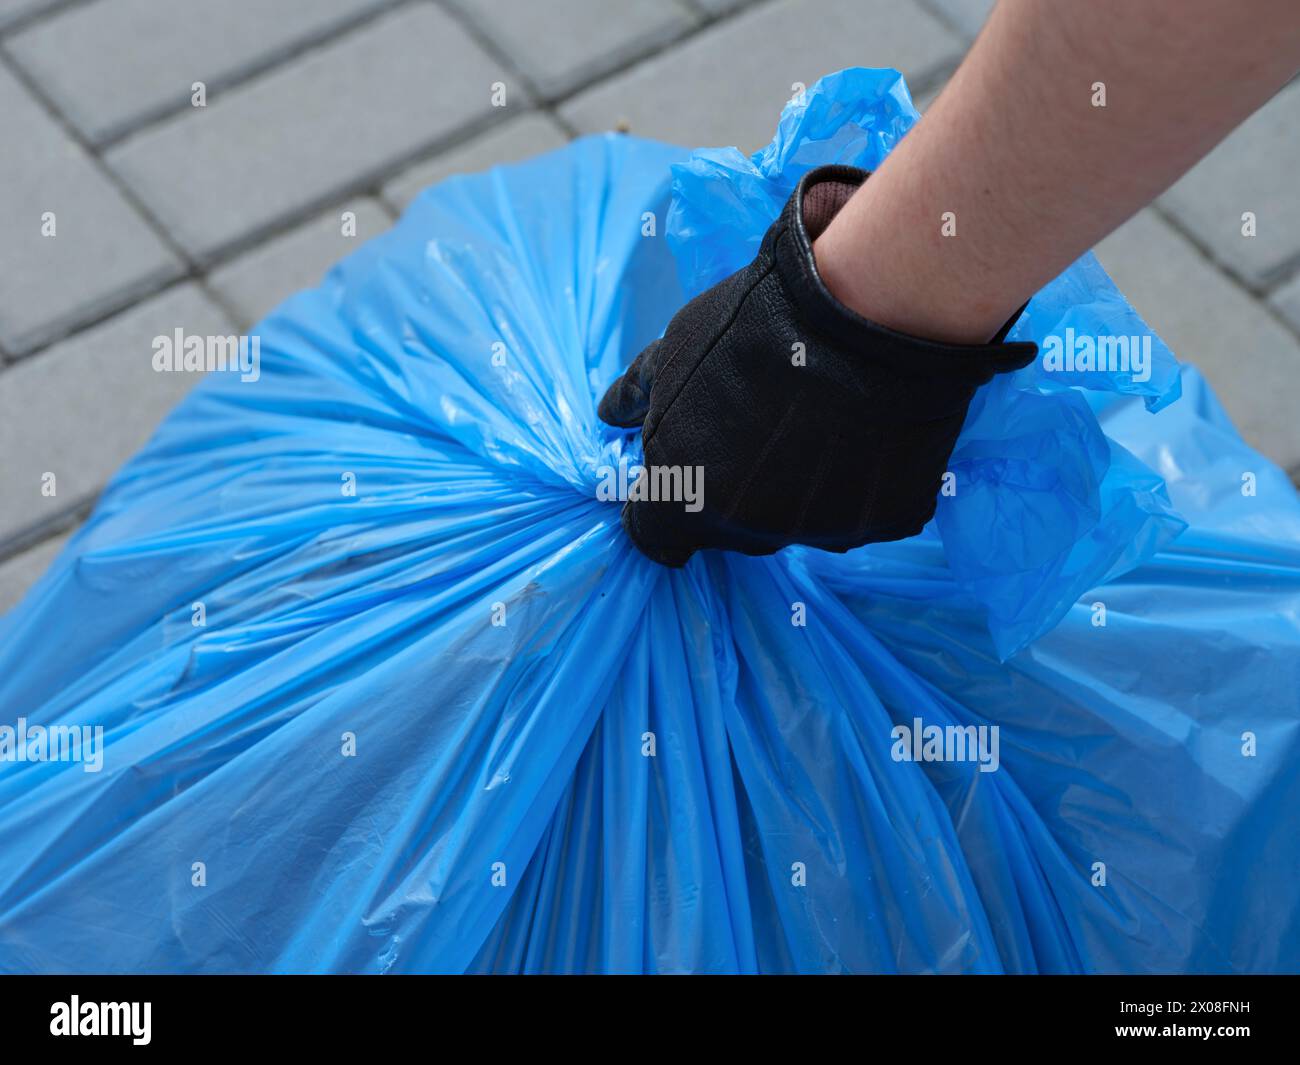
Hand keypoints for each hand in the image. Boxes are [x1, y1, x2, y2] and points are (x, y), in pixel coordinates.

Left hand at [598, 165, 1036, 566]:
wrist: (869, 311)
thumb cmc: (754, 325)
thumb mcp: (674, 349)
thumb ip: (637, 395)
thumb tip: (608, 417)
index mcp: (682, 498)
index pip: (653, 536)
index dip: (660, 507)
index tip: (679, 477)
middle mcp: (746, 530)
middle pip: (726, 531)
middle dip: (729, 493)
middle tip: (755, 431)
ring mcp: (820, 530)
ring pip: (795, 524)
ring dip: (794, 490)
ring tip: (816, 423)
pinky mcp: (884, 521)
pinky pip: (859, 512)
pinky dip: (858, 483)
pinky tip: (864, 433)